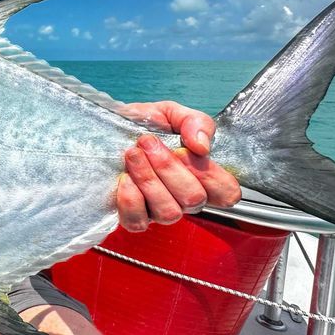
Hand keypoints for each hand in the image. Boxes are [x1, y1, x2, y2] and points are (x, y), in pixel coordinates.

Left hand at [116, 101, 241, 231]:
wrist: (107, 129)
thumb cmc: (144, 124)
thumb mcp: (172, 113)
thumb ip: (195, 122)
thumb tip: (201, 145)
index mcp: (200, 175)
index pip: (227, 193)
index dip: (211, 176)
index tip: (186, 151)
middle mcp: (183, 197)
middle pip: (194, 199)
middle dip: (168, 167)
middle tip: (147, 142)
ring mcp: (159, 211)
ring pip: (168, 212)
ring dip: (148, 179)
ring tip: (133, 154)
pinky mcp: (135, 218)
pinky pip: (139, 222)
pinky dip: (131, 199)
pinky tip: (124, 178)